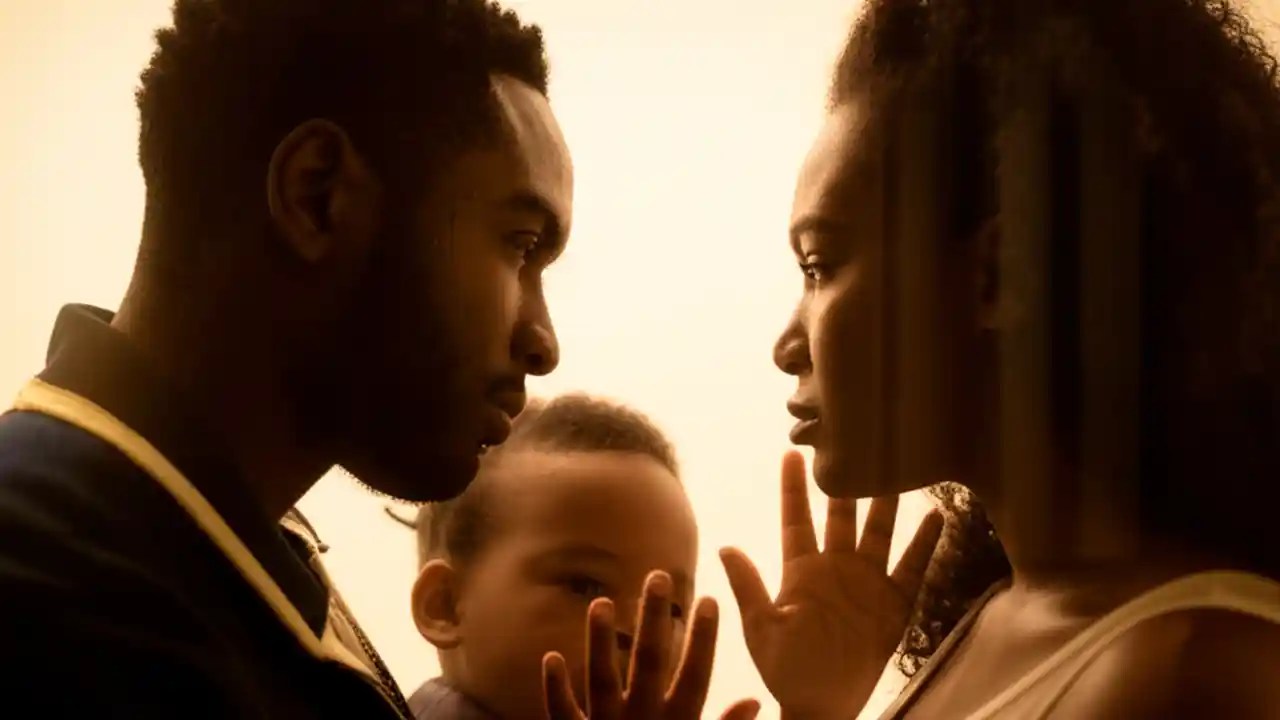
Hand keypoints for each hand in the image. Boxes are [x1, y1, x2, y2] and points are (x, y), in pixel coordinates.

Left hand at [543, 571, 760, 719]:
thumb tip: (756, 701)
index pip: (694, 676)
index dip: (703, 640)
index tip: (708, 600)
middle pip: (648, 663)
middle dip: (653, 619)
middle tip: (657, 576)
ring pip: (602, 679)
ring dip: (600, 641)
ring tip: (600, 602)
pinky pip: (562, 713)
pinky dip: (556, 688)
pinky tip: (552, 656)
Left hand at [719, 451, 943, 719]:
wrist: (820, 703)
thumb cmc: (784, 669)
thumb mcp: (760, 628)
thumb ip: (748, 587)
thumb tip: (725, 547)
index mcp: (801, 571)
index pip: (796, 519)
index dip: (794, 487)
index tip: (792, 453)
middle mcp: (835, 568)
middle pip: (842, 516)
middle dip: (847, 482)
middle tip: (854, 443)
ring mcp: (866, 583)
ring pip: (878, 532)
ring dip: (887, 503)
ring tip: (896, 468)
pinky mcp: (893, 604)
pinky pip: (912, 567)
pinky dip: (924, 542)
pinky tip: (937, 515)